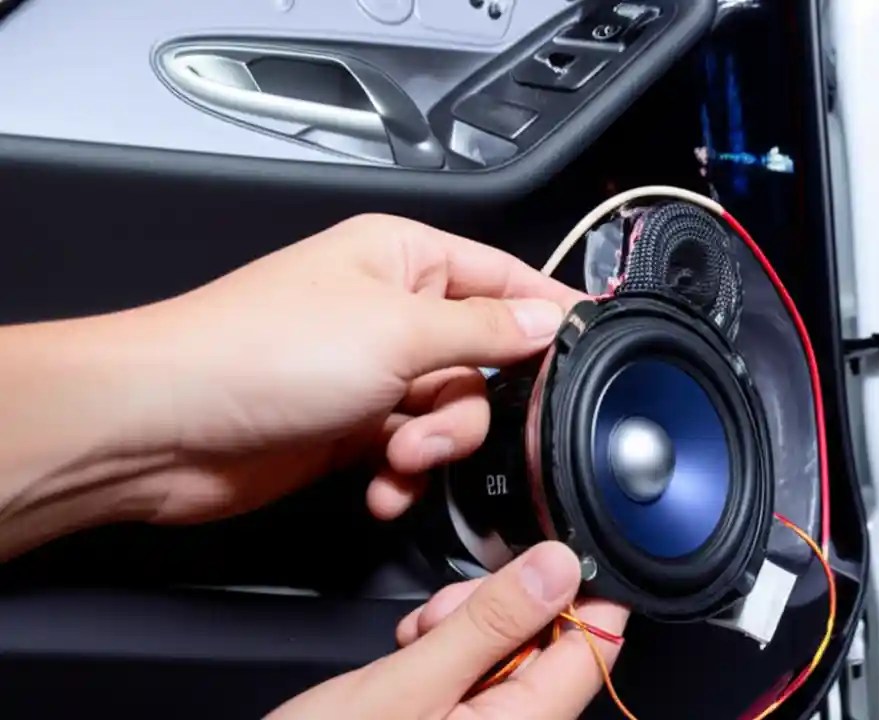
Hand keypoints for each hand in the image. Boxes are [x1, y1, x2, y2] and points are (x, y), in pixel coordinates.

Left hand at [0, 213, 584, 558]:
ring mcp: (370, 372)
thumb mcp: (398, 332)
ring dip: (434, 446)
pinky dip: (405, 477)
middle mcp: (390, 311)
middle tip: (435, 423)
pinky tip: (381, 486)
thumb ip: (487, 329)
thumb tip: (548, 318)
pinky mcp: (350, 427)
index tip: (587, 345)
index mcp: (404, 258)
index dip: (547, 311)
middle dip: (470, 406)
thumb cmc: (258, 352)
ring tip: (397, 456)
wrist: (166, 426)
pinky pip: (412, 453)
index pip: (504, 276)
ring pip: (451, 414)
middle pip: (485, 360)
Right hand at [268, 542, 629, 719]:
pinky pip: (475, 677)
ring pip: (508, 656)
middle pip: (550, 648)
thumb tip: (560, 566)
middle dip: (501, 612)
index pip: (593, 650)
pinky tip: (410, 653)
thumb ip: (489, 625)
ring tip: (415, 639)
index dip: (582, 591)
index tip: (553, 549)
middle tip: (446, 612)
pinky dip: (444, 653)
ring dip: (465, 629)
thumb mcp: (408, 685)